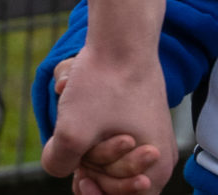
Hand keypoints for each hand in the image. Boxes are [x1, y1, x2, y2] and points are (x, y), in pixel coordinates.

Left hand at [40, 39, 174, 194]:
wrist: (122, 37)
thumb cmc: (104, 84)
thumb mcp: (73, 131)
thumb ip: (58, 163)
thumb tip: (59, 165)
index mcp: (156, 171)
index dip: (94, 191)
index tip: (81, 174)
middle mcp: (158, 158)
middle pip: (114, 181)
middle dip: (91, 163)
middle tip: (84, 138)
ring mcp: (150, 137)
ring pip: (108, 156)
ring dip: (88, 142)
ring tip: (82, 115)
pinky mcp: (139, 118)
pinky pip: (110, 136)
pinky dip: (92, 126)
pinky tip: (81, 105)